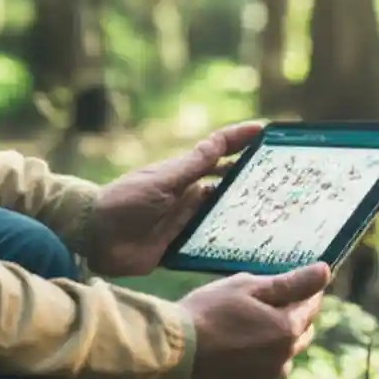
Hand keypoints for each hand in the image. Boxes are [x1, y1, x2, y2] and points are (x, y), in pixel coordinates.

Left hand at [84, 122, 263, 277]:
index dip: (240, 140)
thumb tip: (220, 141)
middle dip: (250, 177)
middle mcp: (187, 194)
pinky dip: (227, 241)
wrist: (95, 238)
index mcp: (182, 173)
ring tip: (277, 213)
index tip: (266, 131)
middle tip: (283, 177)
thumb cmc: (125, 202)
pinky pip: (209, 241)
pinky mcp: (179, 244)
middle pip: (225, 182)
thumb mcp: (161, 182)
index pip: (218, 151)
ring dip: (243, 211)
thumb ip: (191, 166)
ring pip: (222, 212)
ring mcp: (184, 219)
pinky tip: (249, 246)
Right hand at [180, 262, 330, 378]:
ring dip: (279, 340)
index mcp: (286, 329)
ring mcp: (264, 377)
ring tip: (256, 326)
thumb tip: (326, 270)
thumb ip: (290, 282)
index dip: (307, 290)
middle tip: (275, 300)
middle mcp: (282, 357)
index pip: (310, 305)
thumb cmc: (208, 311)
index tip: (300, 280)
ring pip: (284, 356)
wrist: (174, 351)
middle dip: (295, 315)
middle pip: (301, 333)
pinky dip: (259, 358)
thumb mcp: (247, 287)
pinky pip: (263, 371)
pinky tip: (238, 346)